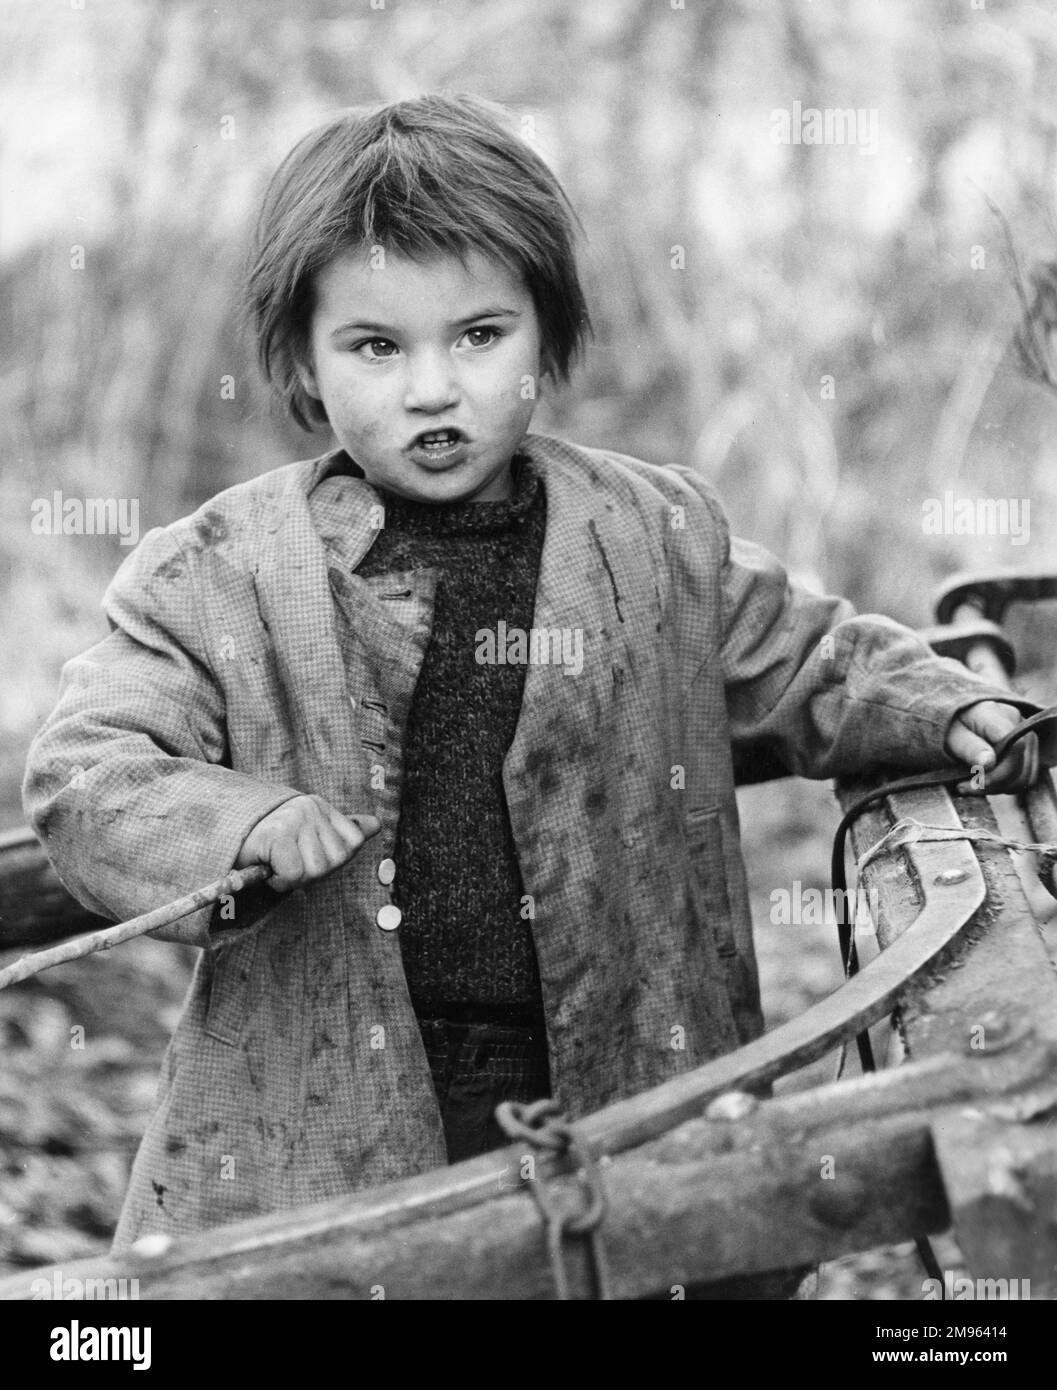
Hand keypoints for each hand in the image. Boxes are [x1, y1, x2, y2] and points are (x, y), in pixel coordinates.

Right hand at [235, 795, 381, 891]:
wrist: (226, 837)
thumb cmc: (270, 843)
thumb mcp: (309, 833)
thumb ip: (342, 829)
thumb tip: (376, 825)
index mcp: (321, 806)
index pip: (353, 842)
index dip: (333, 860)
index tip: (307, 856)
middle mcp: (311, 807)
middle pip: (336, 861)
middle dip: (314, 872)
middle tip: (291, 864)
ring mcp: (294, 818)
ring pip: (317, 869)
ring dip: (296, 878)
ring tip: (279, 866)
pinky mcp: (277, 834)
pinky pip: (295, 874)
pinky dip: (282, 882)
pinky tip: (270, 872)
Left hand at [944, 701, 1038, 793]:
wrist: (956, 720)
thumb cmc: (950, 726)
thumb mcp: (951, 736)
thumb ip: (970, 748)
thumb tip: (988, 764)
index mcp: (998, 716)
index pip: (1015, 747)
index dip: (999, 772)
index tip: (976, 783)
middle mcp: (1019, 724)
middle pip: (1020, 766)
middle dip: (993, 784)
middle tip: (964, 787)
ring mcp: (1028, 738)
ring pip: (1024, 777)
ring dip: (998, 787)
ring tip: (971, 785)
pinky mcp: (1029, 752)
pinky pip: (1024, 779)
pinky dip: (1005, 786)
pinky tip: (984, 782)